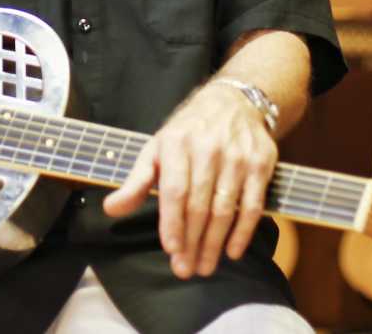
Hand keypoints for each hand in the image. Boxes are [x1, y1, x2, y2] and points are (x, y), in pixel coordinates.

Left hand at [101, 82, 275, 279]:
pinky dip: (243, 232)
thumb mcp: (156, 149)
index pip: (175, 190)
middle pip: (199, 205)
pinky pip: (252, 206)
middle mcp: (209, 148)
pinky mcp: (260, 165)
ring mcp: (238, 157)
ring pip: (225, 209)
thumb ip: (135, 182)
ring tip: (204, 266)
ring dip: (214, 243)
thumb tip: (111, 209)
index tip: (171, 250)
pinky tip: (232, 251)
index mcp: (178, 143)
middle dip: (192, 242)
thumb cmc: (188, 132)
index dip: (173, 223)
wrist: (233, 102)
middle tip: (185, 269)